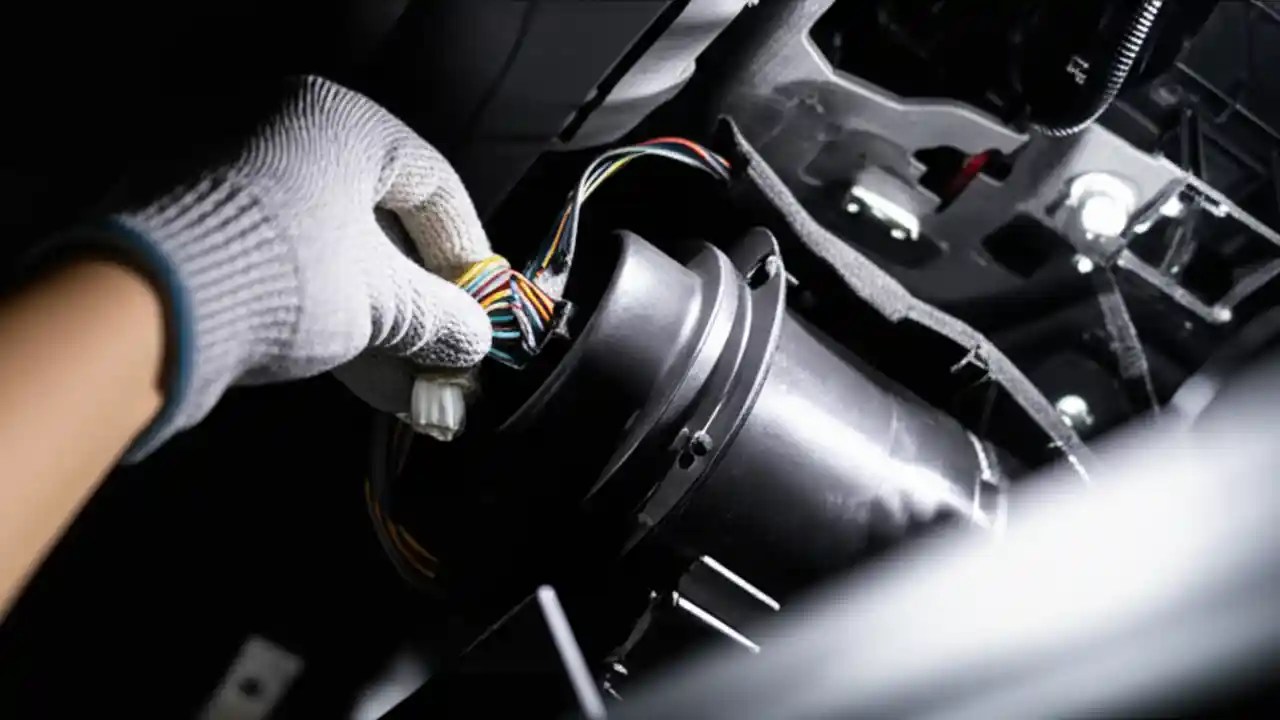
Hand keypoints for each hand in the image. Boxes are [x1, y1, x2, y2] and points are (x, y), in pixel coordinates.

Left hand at [89, 76, 491, 455]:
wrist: (143, 305)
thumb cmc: (287, 274)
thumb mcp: (383, 304)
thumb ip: (440, 319)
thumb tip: (473, 341)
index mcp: (339, 120)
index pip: (431, 184)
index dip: (468, 253)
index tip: (480, 307)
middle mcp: (279, 127)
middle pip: (376, 222)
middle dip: (415, 302)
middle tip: (440, 353)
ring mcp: (227, 172)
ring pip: (325, 250)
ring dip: (371, 319)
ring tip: (403, 384)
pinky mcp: (189, 220)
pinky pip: (278, 262)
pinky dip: (318, 311)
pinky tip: (352, 372)